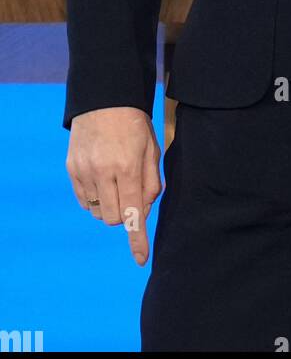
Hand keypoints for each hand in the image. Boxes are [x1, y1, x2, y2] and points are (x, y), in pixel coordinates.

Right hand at [66, 107, 163, 266]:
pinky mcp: (71, 169)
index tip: (141, 260)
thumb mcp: (151, 149)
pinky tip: (101, 180)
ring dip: (108, 206)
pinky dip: (93, 199)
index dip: (137, 239)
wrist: (104, 98)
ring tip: (115, 182)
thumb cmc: (134, 124)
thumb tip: (143, 212)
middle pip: (112, 218)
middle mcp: (103, 172)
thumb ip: (150, 183)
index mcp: (127, 167)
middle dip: (124, 214)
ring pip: (96, 212)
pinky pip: (83, 200)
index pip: (133, 213)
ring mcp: (84, 171)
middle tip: (130, 194)